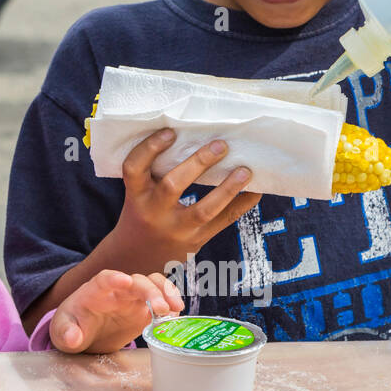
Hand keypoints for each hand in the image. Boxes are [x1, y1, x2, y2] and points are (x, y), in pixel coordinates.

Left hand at [51, 269, 183, 353]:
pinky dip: (170, 304)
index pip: (104, 279)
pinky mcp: (143, 310)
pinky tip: (176, 315)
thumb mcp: (62, 332)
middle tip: (161, 308)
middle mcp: (117, 290)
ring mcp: (132, 298)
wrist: (83, 332)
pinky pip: (161, 300)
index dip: (114, 278)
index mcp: (94, 292)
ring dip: (166, 292)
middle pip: (136, 281)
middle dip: (150, 291)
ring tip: (176, 308)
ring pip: (153, 285)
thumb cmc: (71, 326)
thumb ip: (66, 333)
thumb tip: (72, 337)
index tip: (124, 281)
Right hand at [112, 129, 261, 269]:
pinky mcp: (195, 240)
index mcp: (136, 195)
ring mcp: (176, 229)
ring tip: (245, 170)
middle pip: (172, 185)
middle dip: (198, 163)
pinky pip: (223, 221)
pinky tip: (255, 190)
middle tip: (221, 145)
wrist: (137, 258)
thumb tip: (193, 139)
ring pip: (203, 210)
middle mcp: (153, 212)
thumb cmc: (141, 213)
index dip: (150, 148)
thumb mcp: (138, 194)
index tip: (170, 132)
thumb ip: (155, 174)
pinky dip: (242, 204)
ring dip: (227, 188)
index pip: (134, 168)